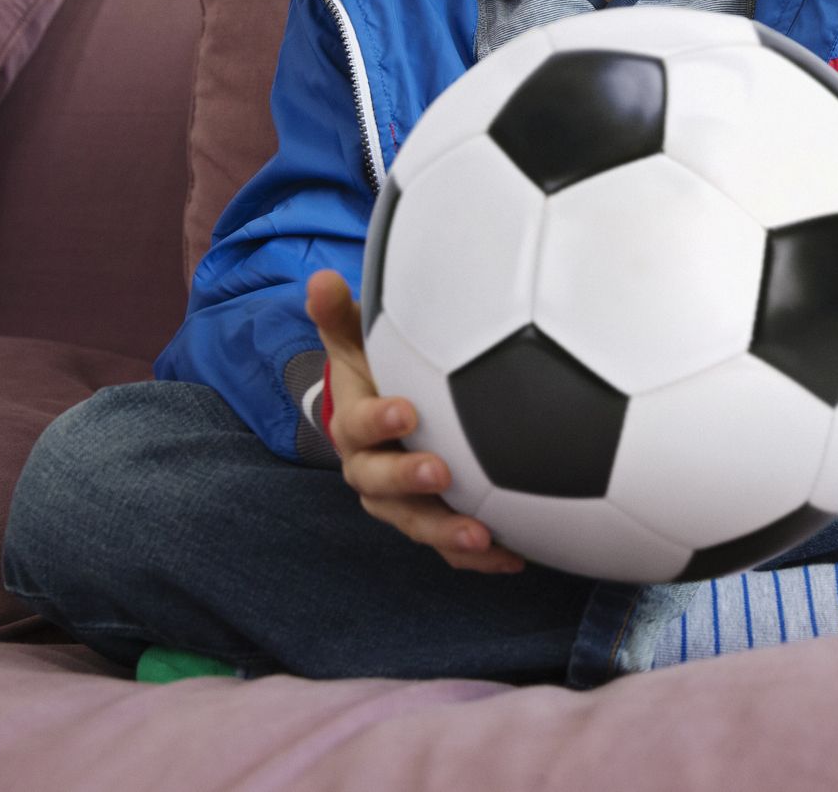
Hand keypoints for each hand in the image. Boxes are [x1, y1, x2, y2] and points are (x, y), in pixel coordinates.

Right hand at [305, 270, 525, 573]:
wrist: (379, 420)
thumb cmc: (375, 371)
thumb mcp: (356, 340)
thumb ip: (340, 315)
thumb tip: (321, 280)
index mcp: (354, 426)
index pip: (360, 424)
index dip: (379, 420)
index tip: (406, 411)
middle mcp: (371, 471)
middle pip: (383, 484)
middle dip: (410, 481)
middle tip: (442, 473)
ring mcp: (400, 503)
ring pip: (419, 525)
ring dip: (449, 534)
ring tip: (483, 536)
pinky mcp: (429, 522)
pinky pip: (450, 547)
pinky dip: (480, 556)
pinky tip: (517, 556)